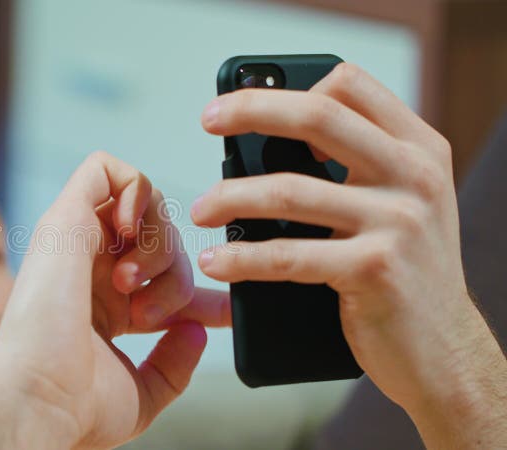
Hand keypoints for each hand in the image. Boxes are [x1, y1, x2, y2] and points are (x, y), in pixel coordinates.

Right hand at [0, 152, 209, 449]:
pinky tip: (130, 232)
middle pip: (163, 243)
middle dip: (176, 276)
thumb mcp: (144, 393)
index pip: (160, 279)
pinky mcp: (64, 218)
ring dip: (158, 243)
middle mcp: (92, 270)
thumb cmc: (80, 405)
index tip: (226, 311)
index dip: (199, 290)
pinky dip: (135, 190)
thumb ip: (174, 363)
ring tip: (132, 283)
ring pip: (143, 207)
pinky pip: (106, 169)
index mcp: (108, 308)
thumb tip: (196, 331)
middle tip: (151, 312)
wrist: (42, 400)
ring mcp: (77, 243)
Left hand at [192, 63, 506, 448]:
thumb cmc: (406, 271)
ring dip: (230, 197)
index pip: (350, 84)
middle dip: (251, 111)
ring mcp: (398, 221)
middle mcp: (414, 174)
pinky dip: (243, 257)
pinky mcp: (375, 269)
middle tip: (207, 121)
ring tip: (201, 210)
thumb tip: (267, 142)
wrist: (445, 349)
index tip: (245, 105)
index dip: (291, 89)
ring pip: (289, 191)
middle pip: (318, 117)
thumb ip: (358, 164)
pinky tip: (217, 259)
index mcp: (418, 148)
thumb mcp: (399, 202)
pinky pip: (289, 255)